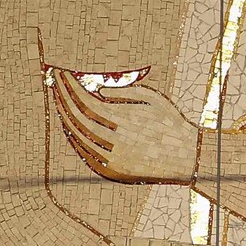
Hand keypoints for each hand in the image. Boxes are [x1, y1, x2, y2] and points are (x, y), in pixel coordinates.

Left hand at [54, 73, 200, 185]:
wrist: (191, 159)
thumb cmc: (173, 124)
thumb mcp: (154, 100)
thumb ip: (124, 92)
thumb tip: (97, 90)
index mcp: (128, 122)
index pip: (87, 102)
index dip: (71, 86)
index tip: (61, 73)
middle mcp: (119, 143)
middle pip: (78, 118)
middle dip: (63, 98)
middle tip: (54, 83)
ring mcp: (116, 160)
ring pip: (79, 138)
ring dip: (65, 118)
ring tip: (59, 102)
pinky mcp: (116, 173)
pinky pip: (86, 155)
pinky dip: (75, 140)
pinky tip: (70, 127)